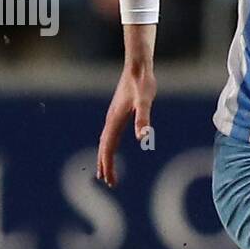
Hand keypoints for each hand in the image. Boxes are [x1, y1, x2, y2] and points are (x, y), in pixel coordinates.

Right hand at [96, 34, 156, 187]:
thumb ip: (143, 117)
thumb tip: (142, 137)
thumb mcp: (145, 100)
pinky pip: (110, 134)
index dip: (108, 164)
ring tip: (106, 171)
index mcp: (115, 120)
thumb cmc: (142, 82)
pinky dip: (108, 146)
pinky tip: (112, 148)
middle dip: (105, 165)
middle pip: (104, 147)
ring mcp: (113, 116)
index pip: (108, 147)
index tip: (110, 180)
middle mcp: (111, 119)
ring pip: (105, 141)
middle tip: (108, 182)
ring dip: (105, 157)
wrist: (137, 66)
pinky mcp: (118, 112)